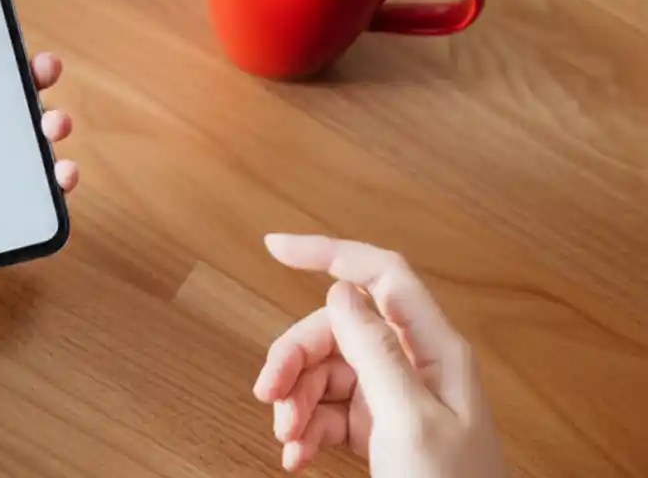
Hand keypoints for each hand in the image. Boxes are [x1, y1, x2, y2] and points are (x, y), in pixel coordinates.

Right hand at [253, 234, 506, 476]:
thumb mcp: (407, 420)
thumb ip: (375, 351)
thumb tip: (342, 292)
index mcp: (435, 349)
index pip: (380, 275)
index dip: (328, 253)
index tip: (275, 247)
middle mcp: (415, 365)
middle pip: (337, 330)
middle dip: (295, 357)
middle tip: (267, 393)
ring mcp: (396, 398)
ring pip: (326, 372)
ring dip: (295, 401)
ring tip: (286, 438)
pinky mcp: (380, 430)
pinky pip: (328, 411)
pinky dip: (305, 429)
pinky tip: (296, 454)